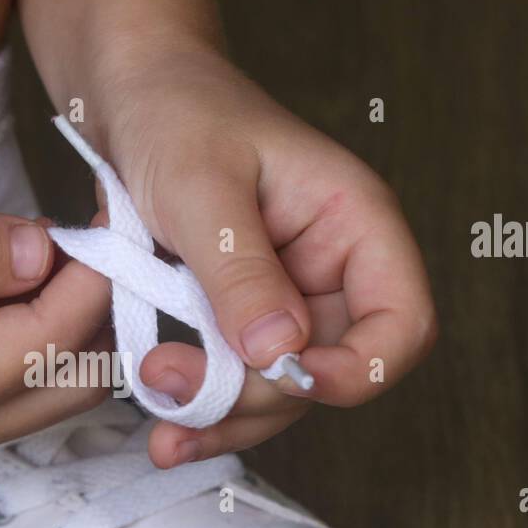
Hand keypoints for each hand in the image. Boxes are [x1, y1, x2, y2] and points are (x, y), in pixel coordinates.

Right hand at [0, 199, 111, 460]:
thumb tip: (47, 250)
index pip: (55, 342)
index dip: (95, 276)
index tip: (112, 212)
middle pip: (76, 382)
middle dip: (99, 306)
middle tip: (99, 228)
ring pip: (58, 385)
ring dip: (75, 319)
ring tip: (69, 244)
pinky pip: (23, 377)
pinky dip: (43, 327)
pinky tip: (28, 274)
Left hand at [93, 48, 436, 467]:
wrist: (126, 97)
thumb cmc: (175, 112)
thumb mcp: (201, 184)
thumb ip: (240, 267)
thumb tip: (277, 351)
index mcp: (353, 225)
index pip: (402, 322)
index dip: (361, 368)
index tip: (288, 377)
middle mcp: (329, 271)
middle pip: (330, 372)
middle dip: (258, 396)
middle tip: (171, 385)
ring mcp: (282, 301)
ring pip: (278, 391)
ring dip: (224, 416)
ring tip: (159, 423)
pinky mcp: (235, 321)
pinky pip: (233, 382)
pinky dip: (200, 408)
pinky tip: (165, 430)